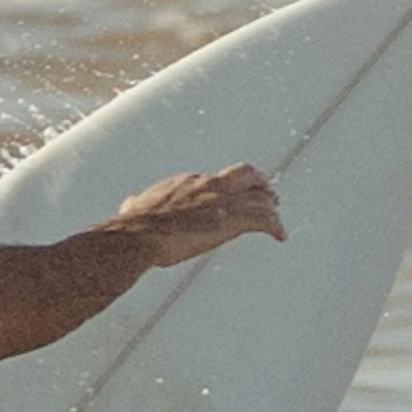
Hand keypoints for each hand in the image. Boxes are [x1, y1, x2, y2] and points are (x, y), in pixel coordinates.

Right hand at [96, 164, 281, 267]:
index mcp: (189, 182)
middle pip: (247, 175)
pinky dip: (276, 227)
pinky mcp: (231, 220)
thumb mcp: (135, 207)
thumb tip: (129, 202)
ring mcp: (222, 201)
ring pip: (260, 197)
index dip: (230, 189)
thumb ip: (136, 204)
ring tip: (278, 221)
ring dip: (272, 208)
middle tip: (270, 197)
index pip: (218, 179)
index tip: (234, 198)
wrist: (140, 234)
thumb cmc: (135, 226)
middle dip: (261, 184)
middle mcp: (210, 185)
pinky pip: (264, 220)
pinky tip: (282, 236)